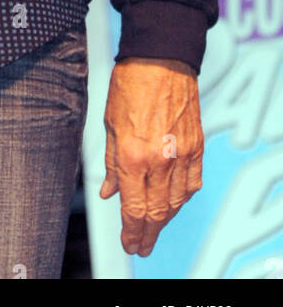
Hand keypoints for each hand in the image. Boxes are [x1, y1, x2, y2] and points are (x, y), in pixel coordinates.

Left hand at [99, 57, 202, 256]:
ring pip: (176, 202)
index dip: (131, 232)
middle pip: (157, 213)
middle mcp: (159, 160)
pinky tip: (174, 203)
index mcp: (132, 155)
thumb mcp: (109, 124)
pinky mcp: (197, 146)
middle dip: (147, 234)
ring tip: (153, 228)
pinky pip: (192, 183)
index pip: (133, 208)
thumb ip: (110, 163)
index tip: (129, 244)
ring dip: (165, 220)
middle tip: (141, 247)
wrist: (161, 58)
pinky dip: (182, 198)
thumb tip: (109, 193)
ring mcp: (182, 155)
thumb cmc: (129, 85)